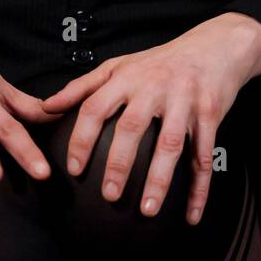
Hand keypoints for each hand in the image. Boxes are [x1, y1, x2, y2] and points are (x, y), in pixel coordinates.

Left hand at [39, 12, 260, 224]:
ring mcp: (184, 101)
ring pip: (170, 144)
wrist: (215, 46)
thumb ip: (82, 87)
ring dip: (159, 180)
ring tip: (147, 211)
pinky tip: (191, 215)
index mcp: (127, 76)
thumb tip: (46, 107)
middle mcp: (154, 86)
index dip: (82, 137)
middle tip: (109, 195)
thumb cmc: (160, 61)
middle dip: (119, 163)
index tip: (74, 168)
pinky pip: (204, 156)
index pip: (96, 106)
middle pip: (132, 127)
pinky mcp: (210, 114)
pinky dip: (200, 189)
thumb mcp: (119, 65)